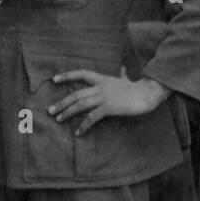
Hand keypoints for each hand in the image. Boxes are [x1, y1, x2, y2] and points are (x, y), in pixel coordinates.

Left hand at [48, 70, 171, 135]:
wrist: (149, 93)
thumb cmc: (139, 88)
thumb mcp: (127, 79)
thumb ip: (122, 74)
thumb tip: (122, 68)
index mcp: (103, 79)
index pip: (81, 74)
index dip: (67, 76)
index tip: (53, 79)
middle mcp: (101, 87)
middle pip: (76, 94)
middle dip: (62, 102)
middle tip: (50, 110)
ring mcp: (104, 97)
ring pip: (80, 105)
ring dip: (67, 113)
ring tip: (58, 119)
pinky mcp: (110, 108)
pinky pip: (92, 117)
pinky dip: (84, 125)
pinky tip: (78, 132)